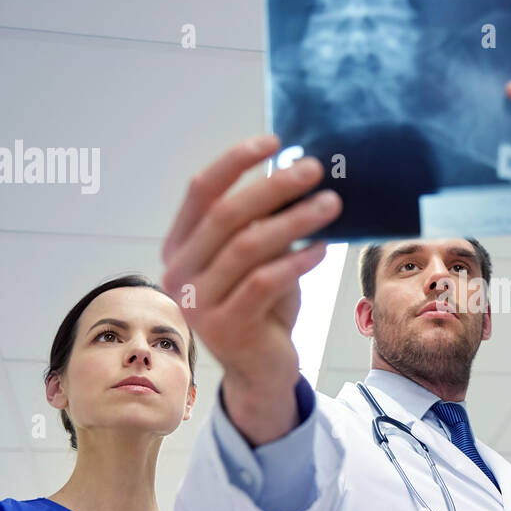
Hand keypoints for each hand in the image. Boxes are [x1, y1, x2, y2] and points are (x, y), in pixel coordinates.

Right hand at [161, 135, 340, 443]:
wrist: (261, 369)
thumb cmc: (262, 306)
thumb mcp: (260, 258)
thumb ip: (264, 222)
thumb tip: (296, 171)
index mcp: (180, 246)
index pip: (201, 191)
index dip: (236, 161)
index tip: (275, 141)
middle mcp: (179, 271)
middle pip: (226, 214)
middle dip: (273, 186)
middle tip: (314, 170)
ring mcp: (197, 301)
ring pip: (247, 246)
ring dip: (293, 219)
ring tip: (331, 204)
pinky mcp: (225, 326)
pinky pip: (264, 281)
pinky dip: (296, 260)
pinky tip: (322, 247)